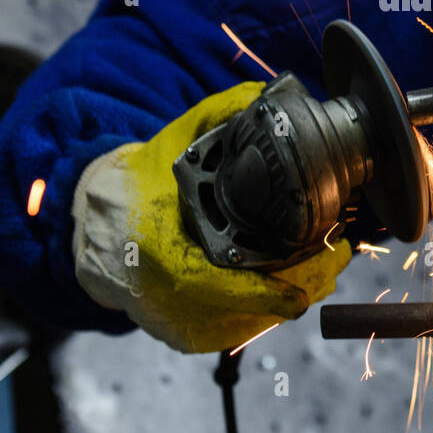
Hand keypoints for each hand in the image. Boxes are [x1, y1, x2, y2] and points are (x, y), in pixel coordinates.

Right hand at [72, 82, 351, 352]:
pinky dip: (267, 304)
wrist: (97, 231)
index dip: (291, 283)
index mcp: (171, 261)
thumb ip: (218, 116)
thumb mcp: (174, 143)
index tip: (326, 260)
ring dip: (293, 292)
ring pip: (259, 322)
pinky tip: (284, 279)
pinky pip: (243, 327)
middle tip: (334, 252)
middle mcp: (178, 305)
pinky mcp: (190, 337)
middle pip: (265, 309)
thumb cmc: (137, 189)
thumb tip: (265, 94)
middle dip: (307, 280)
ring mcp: (184, 327)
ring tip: (318, 261)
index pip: (243, 290)